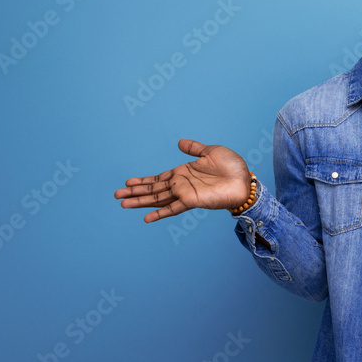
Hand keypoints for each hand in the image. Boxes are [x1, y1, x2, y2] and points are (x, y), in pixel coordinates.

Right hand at [114, 139, 251, 222]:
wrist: (245, 179)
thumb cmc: (232, 166)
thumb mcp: (210, 151)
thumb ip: (194, 148)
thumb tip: (180, 142)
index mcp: (184, 173)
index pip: (158, 179)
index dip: (143, 181)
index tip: (127, 183)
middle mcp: (181, 185)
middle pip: (153, 189)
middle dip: (135, 192)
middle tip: (116, 197)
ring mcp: (185, 193)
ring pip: (158, 199)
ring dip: (140, 202)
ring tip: (123, 204)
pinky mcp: (192, 200)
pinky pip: (173, 208)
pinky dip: (160, 213)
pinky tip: (146, 218)